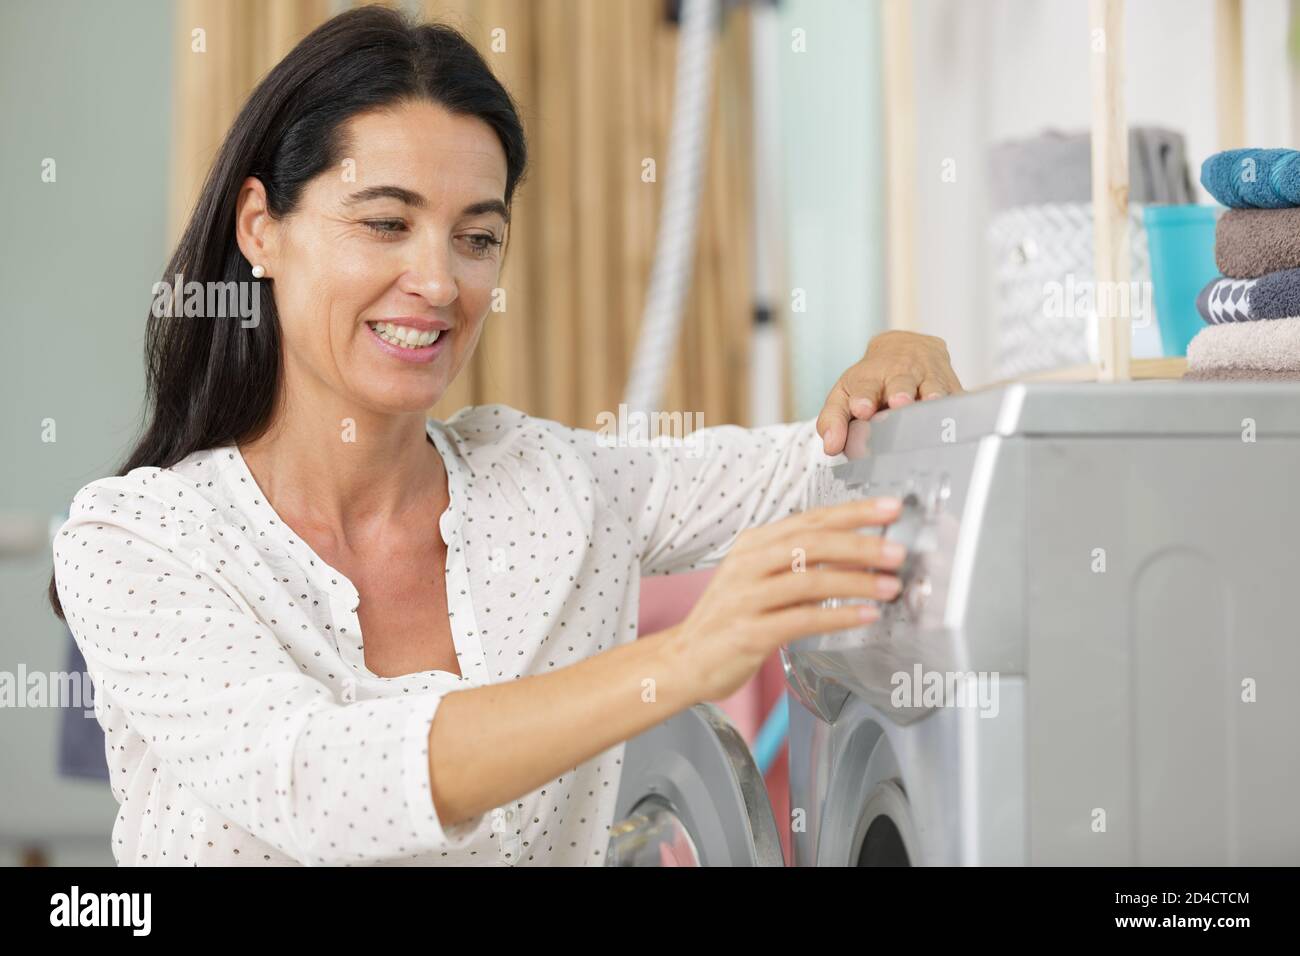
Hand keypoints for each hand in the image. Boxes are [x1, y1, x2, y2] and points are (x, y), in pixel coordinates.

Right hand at [665, 497, 905, 702]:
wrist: (685, 659)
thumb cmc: (730, 618)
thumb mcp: (760, 578)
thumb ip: (800, 563)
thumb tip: (860, 555)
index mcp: (754, 543)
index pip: (810, 519)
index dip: (853, 512)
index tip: (890, 508)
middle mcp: (748, 564)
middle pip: (812, 543)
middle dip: (861, 546)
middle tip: (897, 551)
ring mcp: (745, 598)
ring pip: (810, 580)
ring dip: (856, 582)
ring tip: (890, 586)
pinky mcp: (748, 632)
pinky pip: (801, 620)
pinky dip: (837, 617)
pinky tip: (864, 617)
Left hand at [817, 330, 963, 455]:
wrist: (904, 347)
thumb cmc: (872, 379)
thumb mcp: (845, 393)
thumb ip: (833, 420)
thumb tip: (831, 447)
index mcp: (870, 379)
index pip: (864, 387)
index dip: (863, 397)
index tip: (861, 408)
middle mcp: (899, 374)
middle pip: (901, 382)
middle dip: (900, 392)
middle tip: (898, 401)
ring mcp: (927, 377)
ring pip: (933, 385)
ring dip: (932, 394)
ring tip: (933, 401)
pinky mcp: (951, 385)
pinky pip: (958, 395)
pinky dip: (959, 404)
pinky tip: (960, 414)